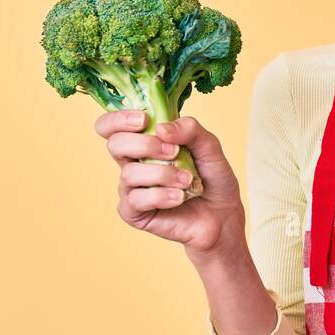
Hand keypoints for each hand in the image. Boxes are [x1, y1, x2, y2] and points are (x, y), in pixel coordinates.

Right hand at [95, 109, 246, 261]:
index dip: (119, 118)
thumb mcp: (210, 147)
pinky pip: (136, 199)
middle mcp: (133, 162)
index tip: (144, 119)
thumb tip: (160, 128)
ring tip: (187, 181)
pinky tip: (179, 198)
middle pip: (115, 144)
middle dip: (145, 144)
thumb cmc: (213, 179)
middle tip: (173, 152)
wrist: (223, 215)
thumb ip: (190, 130)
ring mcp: (131, 188)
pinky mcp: (134, 212)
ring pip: (129, 174)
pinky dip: (161, 196)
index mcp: (145, 141)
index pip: (111, 126)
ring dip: (163, 175)